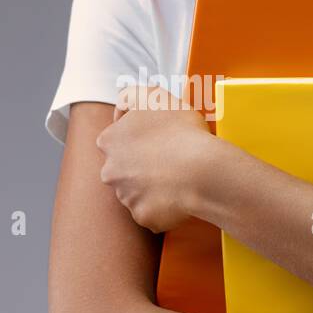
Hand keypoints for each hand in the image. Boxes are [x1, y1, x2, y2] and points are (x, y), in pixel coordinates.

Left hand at [95, 84, 215, 232]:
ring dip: (152, 186)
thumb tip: (120, 107)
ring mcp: (126, 196)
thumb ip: (130, 96)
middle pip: (122, 168)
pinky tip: (179, 195)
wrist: (203, 171)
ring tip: (177, 177)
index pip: (115, 140)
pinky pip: (152, 212)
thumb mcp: (155, 96)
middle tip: (168, 159)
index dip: (136, 138)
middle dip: (140, 165)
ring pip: (136, 192)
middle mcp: (110, 171)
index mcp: (110, 141)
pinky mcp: (143, 216)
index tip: (156, 140)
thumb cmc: (182, 132)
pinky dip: (163, 206)